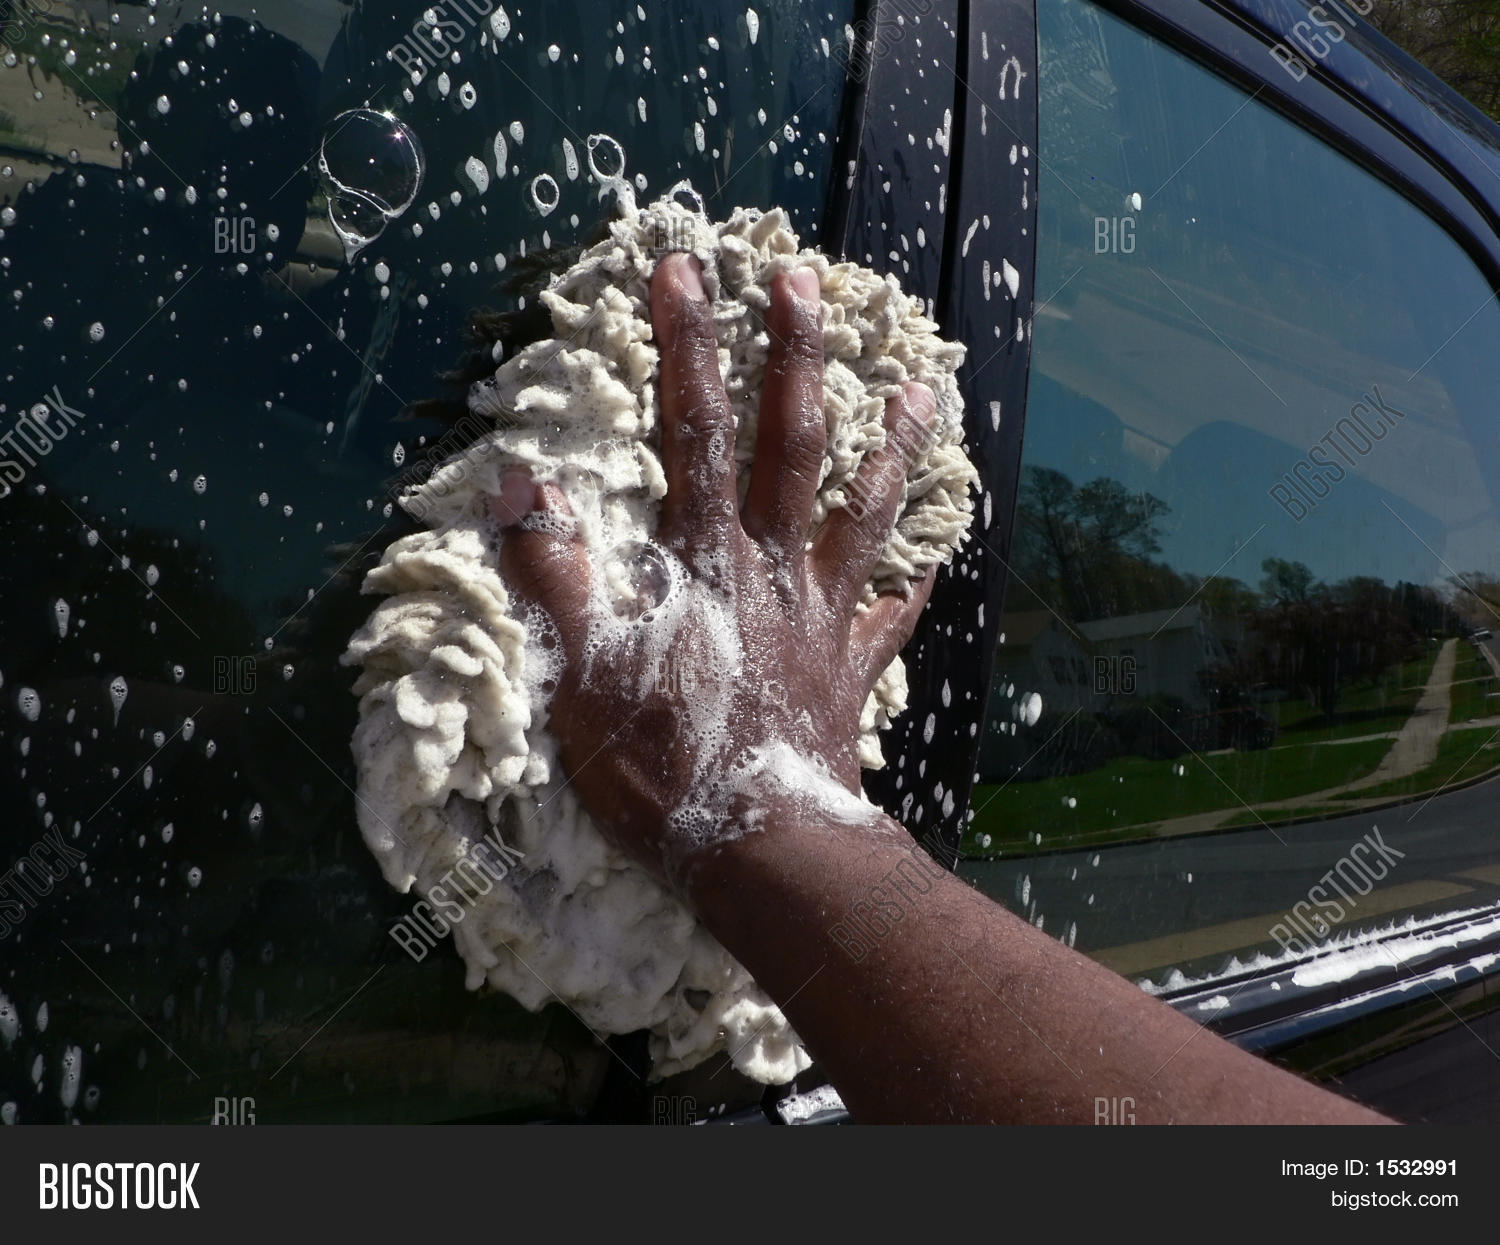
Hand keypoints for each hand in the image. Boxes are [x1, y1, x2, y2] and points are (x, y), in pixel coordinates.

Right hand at [491, 252, 937, 895]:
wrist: (759, 846)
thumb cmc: (661, 765)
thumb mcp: (581, 672)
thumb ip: (556, 573)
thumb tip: (519, 482)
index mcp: (702, 558)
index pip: (690, 428)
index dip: (684, 345)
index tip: (682, 268)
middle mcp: (771, 567)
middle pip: (789, 443)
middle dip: (794, 356)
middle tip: (806, 280)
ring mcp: (821, 614)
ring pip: (863, 511)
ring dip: (889, 446)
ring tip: (919, 388)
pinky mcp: (849, 666)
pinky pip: (889, 612)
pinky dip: (910, 577)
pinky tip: (933, 552)